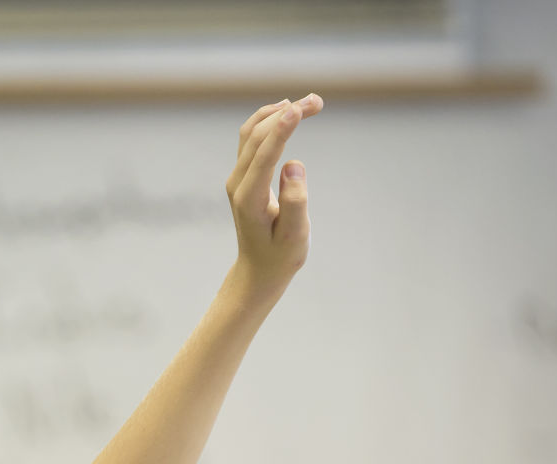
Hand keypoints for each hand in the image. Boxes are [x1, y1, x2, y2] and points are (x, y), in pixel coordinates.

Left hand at [226, 94, 322, 298]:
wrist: (258, 269)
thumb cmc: (280, 256)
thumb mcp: (294, 236)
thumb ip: (295, 202)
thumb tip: (292, 165)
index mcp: (248, 199)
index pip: (263, 155)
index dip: (281, 129)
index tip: (300, 108)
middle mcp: (237, 184)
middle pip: (256, 137)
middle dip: (286, 114)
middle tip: (318, 101)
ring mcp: (237, 178)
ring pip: (251, 134)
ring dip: (277, 113)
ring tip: (310, 103)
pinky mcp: (243, 175)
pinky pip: (251, 140)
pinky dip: (269, 122)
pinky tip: (287, 111)